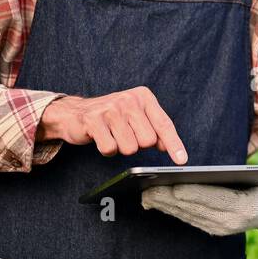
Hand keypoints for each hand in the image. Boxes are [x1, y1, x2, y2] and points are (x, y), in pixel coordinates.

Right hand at [37, 86, 186, 163]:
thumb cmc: (111, 117)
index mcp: (143, 97)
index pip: (164, 125)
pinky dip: (107, 149)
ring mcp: (110, 109)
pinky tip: (102, 137)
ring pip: (129, 147)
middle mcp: (128, 100)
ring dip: (121, 147)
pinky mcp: (93, 120)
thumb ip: (154, 129)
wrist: (75, 113)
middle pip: (147, 140)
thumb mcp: (136, 117)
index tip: (182, 161)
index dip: (174, 144)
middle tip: (126, 134)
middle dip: (138, 144)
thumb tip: (167, 147)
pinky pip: (110, 149)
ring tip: (113, 135)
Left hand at [141, 154, 257, 235]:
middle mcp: (228, 223)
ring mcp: (218, 227)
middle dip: (170, 199)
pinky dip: (170, 210)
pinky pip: (187, 218)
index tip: (173, 186)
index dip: (192, 193)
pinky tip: (154, 202)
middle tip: (147, 188)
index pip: (214, 200)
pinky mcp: (210, 228)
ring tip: (145, 194)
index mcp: (243, 210)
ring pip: (186, 215)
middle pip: (194, 208)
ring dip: (165, 205)